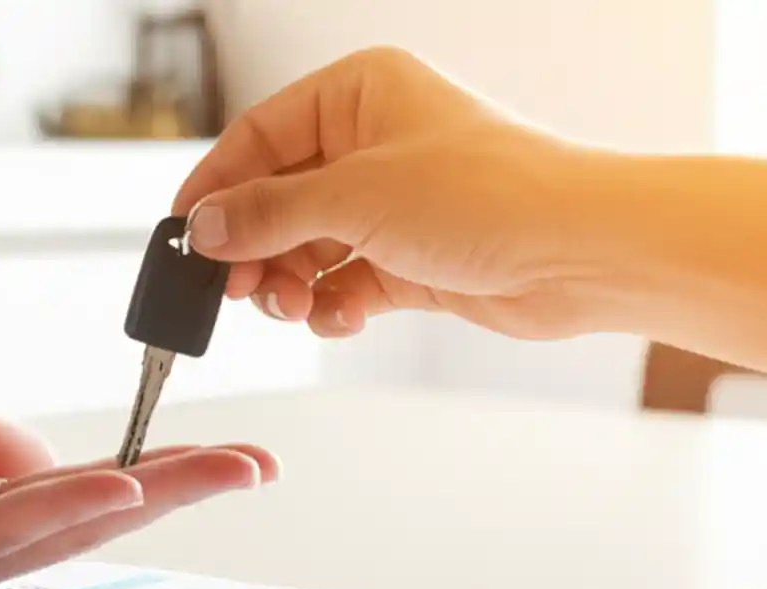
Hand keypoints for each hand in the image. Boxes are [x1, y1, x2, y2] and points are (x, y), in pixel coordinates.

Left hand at [0, 363, 275, 588]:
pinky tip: (111, 491)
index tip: (223, 450)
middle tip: (253, 466)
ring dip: (140, 502)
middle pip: (88, 519)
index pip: (80, 490)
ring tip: (211, 471)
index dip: (156, 470)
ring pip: (55, 534)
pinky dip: (56, 514)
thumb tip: (52, 455)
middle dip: (177, 491)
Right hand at [174, 47, 616, 340]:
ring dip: (291, 282)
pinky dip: (333, 304)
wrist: (583, 253)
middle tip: (235, 286)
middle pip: (278, 197)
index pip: (259, 136)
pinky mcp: (412, 257)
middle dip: (255, 246)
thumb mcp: (354, 195)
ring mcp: (393, 203)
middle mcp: (374, 142)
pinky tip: (340, 316)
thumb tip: (202, 228)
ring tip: (294, 306)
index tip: (184, 235)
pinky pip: (346, 281)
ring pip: (307, 245)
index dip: (216, 186)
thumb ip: (267, 213)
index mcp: (359, 93)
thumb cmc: (487, 193)